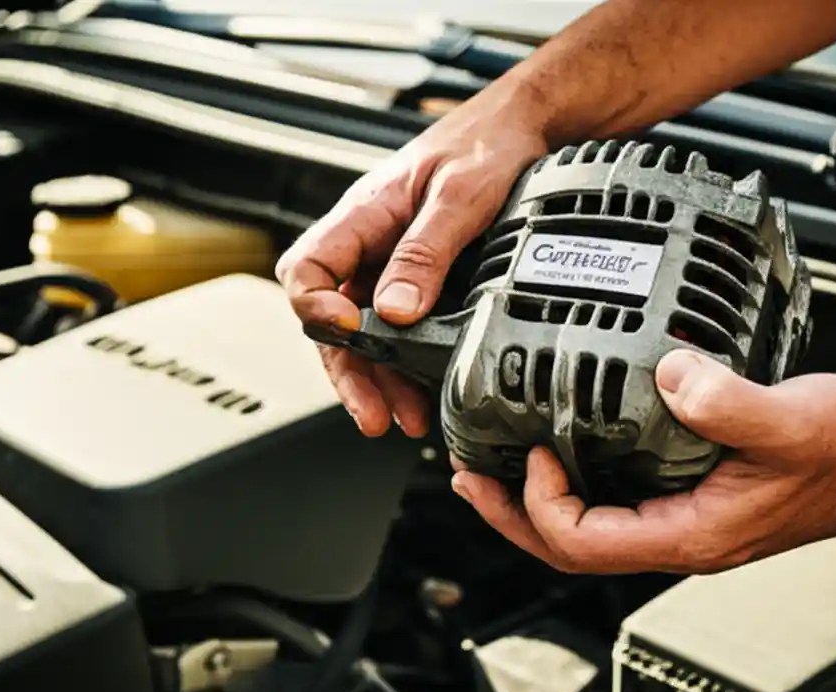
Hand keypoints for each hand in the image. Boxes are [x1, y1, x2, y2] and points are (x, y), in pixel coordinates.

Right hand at [275, 81, 548, 437]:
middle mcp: (370, 246)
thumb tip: (394, 312)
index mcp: (363, 216)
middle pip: (333, 320)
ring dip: (380, 381)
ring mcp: (394, 267)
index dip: (316, 308)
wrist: (529, 128)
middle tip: (373, 414)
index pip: (306, 270)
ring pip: (367, 336)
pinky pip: (403, 332)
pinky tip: (425, 396)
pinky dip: (410, 368)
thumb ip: (425, 251)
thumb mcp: (460, 195)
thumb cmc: (488, 143)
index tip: (349, 330)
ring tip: (404, 419)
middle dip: (349, 371)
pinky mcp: (425, 283)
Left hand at [451, 349, 835, 573]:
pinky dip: (577, 475)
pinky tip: (567, 440)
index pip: (586, 544)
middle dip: (509, 513)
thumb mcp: (790, 421)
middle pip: (570, 546)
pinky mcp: (692, 490)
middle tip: (467, 474)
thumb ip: (727, 402)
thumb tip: (668, 374)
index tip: (531, 451)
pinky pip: (616, 495)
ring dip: (535, 498)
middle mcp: (681, 533)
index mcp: (694, 533)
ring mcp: (684, 516)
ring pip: (589, 524)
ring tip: (495, 462)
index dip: (541, 505)